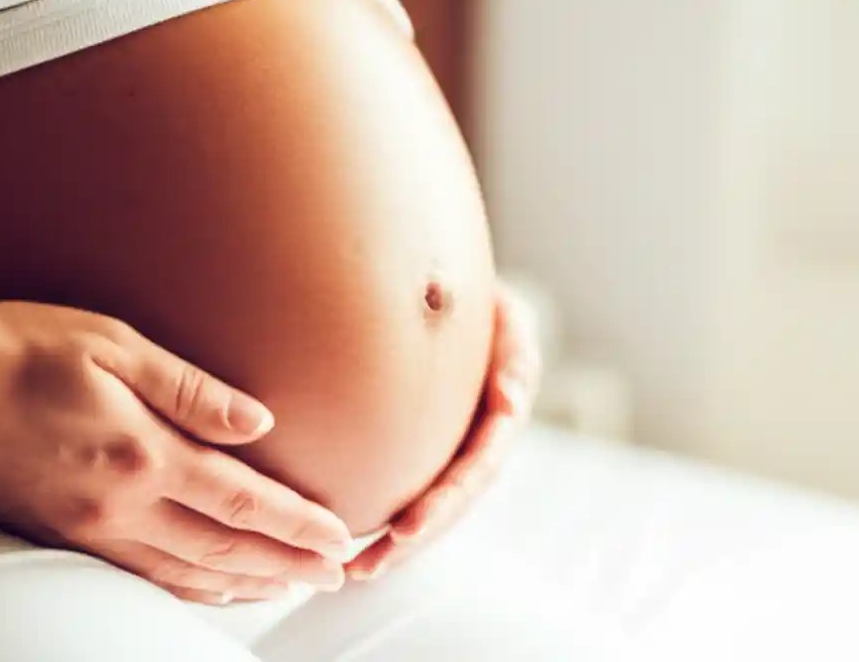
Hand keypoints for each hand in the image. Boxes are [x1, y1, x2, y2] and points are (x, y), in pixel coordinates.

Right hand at [0, 300, 352, 603]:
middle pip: (225, 550)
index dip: (299, 523)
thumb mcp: (112, 345)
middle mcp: (119, 507)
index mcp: (141, 455)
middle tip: (336, 576)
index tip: (341, 537)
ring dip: (245, 584)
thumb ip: (191, 390)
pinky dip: (187, 588)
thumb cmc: (17, 348)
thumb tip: (260, 422)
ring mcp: (85, 531)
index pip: (243, 501)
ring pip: (184, 575)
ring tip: (288, 587)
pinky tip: (210, 587)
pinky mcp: (56, 537)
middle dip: (288, 564)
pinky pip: (138, 578)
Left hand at [345, 281, 540, 579]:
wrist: (450, 289)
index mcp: (505, 408)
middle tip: (371, 565)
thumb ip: (511, 344)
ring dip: (398, 542)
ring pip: (431, 503)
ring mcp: (458, 443)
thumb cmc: (477, 293)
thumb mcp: (504, 310)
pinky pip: (407, 485)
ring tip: (357, 570)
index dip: (445, 501)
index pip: (478, 465)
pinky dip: (383, 515)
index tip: (405, 528)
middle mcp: (483, 436)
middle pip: (451, 500)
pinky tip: (347, 542)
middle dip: (414, 537)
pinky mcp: (429, 444)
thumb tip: (510, 396)